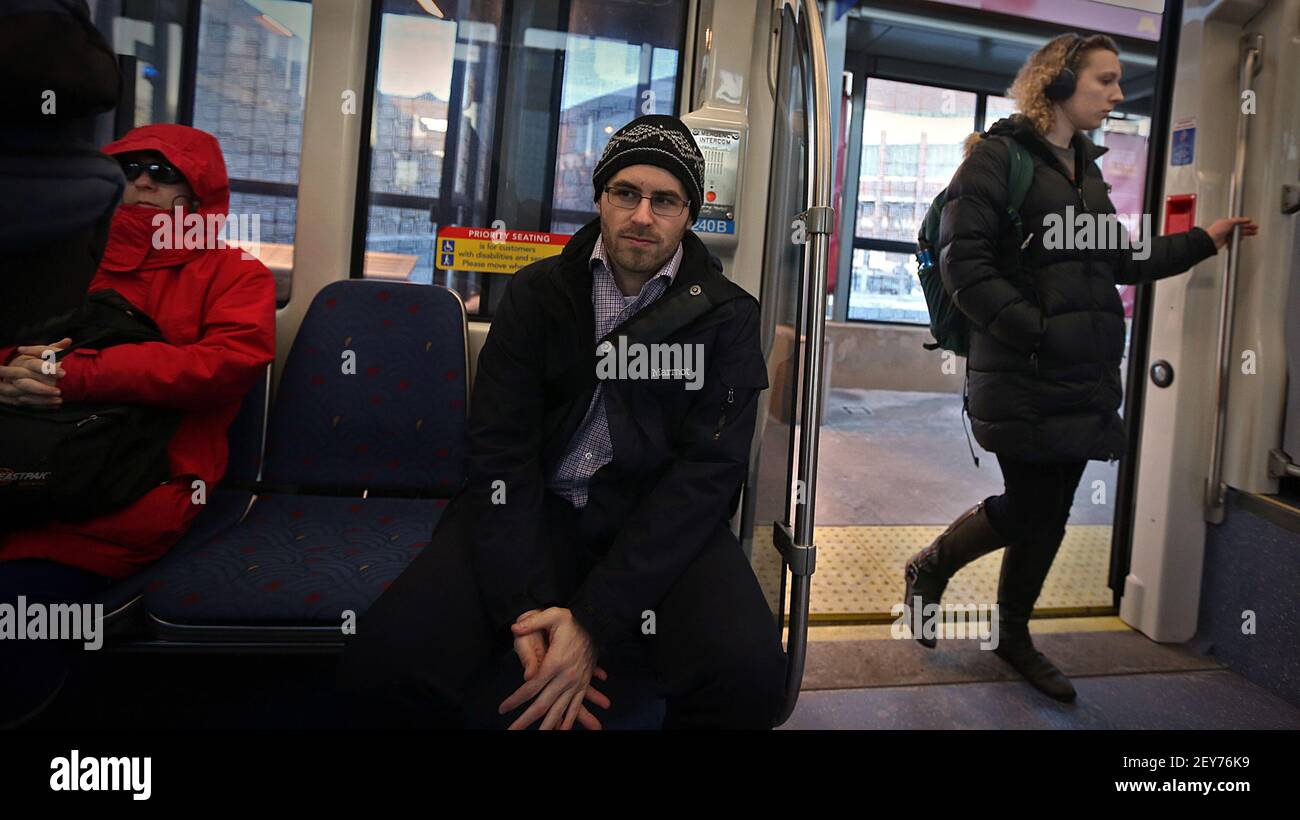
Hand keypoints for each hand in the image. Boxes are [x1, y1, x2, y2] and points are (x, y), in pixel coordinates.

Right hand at [0, 338, 69, 407]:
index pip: (35, 365)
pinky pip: (27, 403)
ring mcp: (15, 386)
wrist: (11, 370)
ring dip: (43, 398)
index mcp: (24, 362)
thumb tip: (68, 341)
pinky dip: (41, 404)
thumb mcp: (41, 352)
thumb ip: (54, 348)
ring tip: (59, 399)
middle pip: (27, 383)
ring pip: (26, 395)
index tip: (63, 373)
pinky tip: (54, 404)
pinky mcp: (17, 396)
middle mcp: (18, 375)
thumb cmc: (31, 360)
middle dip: (43, 388)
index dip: (48, 369)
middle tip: (59, 391)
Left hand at [500, 607, 610, 729]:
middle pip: (543, 705)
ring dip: (546, 727)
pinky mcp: (583, 684)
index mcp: (555, 662)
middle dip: (526, 720)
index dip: (516, 699)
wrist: (598, 625)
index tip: (503, 709)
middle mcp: (566, 677)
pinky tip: (561, 732)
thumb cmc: (573, 620)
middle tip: (511, 732)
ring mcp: (576, 683)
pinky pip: (575, 707)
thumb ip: (532, 622)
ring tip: (536, 738)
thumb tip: (514, 629)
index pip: (532, 687)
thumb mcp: (553, 615)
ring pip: (559, 711)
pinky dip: (568, 721)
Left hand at [1204, 217, 1257, 248]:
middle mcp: (1227, 228)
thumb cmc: (1216, 231)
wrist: (1211, 241)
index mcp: (1227, 222)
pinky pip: (1235, 239)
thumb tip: (1246, 219)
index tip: (1251, 222)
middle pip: (1241, 227)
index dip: (1246, 222)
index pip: (1239, 221)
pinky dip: (1240, 238)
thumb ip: (1238, 220)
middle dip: (1249, 227)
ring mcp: (1227, 234)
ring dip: (1247, 233)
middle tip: (1255, 227)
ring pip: (1239, 233)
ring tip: (1254, 233)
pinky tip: (1243, 238)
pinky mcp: (1227, 240)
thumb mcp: (1228, 222)